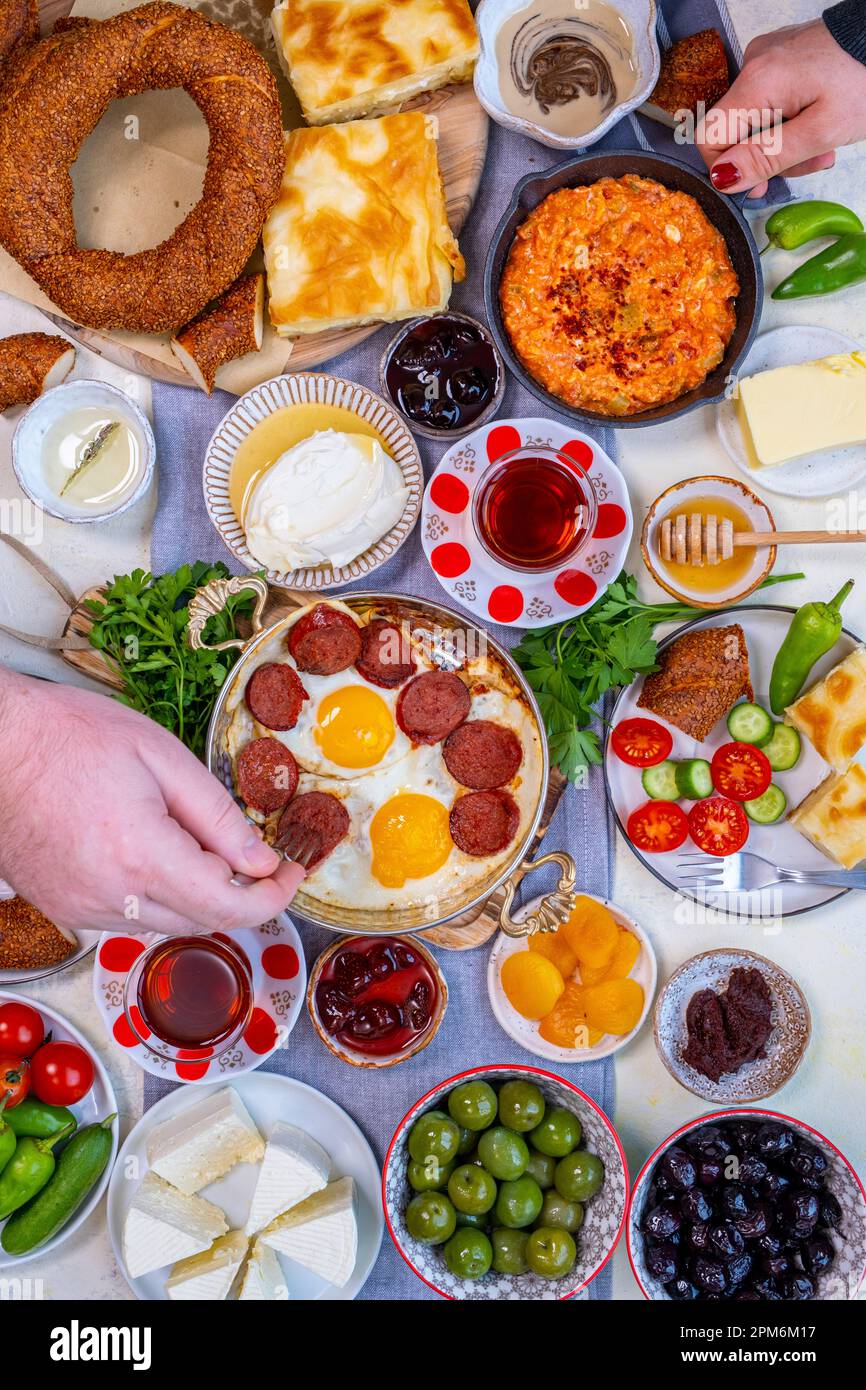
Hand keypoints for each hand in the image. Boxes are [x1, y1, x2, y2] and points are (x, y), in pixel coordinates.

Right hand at [0, 669, 305, 933]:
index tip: (290, 873)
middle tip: (256, 856)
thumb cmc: (71, 737)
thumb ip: (218, 816)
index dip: (273, 896)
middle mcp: (112, 896)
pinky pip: (129, 918)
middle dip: (240, 892)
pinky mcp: (63, 909)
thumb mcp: (162, 757)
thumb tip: (260, 860)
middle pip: (203, 920)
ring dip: (196, 895)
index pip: (230, 906)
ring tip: (194, 842)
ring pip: (167, 923)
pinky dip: (156, 896)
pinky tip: (150, 853)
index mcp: (143, 855)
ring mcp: (82, 909)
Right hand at [696, 19, 865, 197]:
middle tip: (811, 162)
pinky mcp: (780, 58)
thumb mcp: (820, 132)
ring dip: (784, 143)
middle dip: (769, 158)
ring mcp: (766, 58)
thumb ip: (767, 156)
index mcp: (758, 82)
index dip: (728, 170)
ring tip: (823, 145)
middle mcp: (754, 64)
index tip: (760, 184)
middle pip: (735, 132)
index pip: (709, 138)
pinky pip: (770, 102)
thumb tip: (722, 178)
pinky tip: (817, 122)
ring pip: (754, 121)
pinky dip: (790, 121)